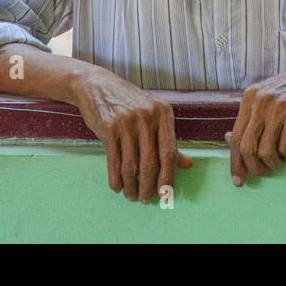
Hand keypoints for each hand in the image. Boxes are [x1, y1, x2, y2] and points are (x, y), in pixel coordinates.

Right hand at [67, 68, 192, 201]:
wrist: (97, 85)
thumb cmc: (129, 103)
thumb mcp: (153, 116)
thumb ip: (169, 140)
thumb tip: (188, 164)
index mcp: (163, 114)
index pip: (169, 152)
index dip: (168, 177)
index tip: (166, 194)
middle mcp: (147, 117)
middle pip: (151, 163)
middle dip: (148, 187)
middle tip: (145, 200)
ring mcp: (127, 122)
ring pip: (131, 165)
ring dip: (131, 186)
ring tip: (131, 196)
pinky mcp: (108, 127)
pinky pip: (114, 161)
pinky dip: (116, 178)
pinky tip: (117, 187)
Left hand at [226, 50, 285, 185]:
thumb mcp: (269, 96)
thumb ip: (252, 116)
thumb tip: (229, 139)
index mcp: (250, 96)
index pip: (235, 136)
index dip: (236, 162)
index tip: (239, 180)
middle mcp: (260, 101)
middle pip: (246, 148)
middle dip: (255, 167)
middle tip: (266, 172)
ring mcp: (278, 107)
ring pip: (265, 151)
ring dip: (275, 163)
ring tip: (283, 158)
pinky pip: (285, 147)